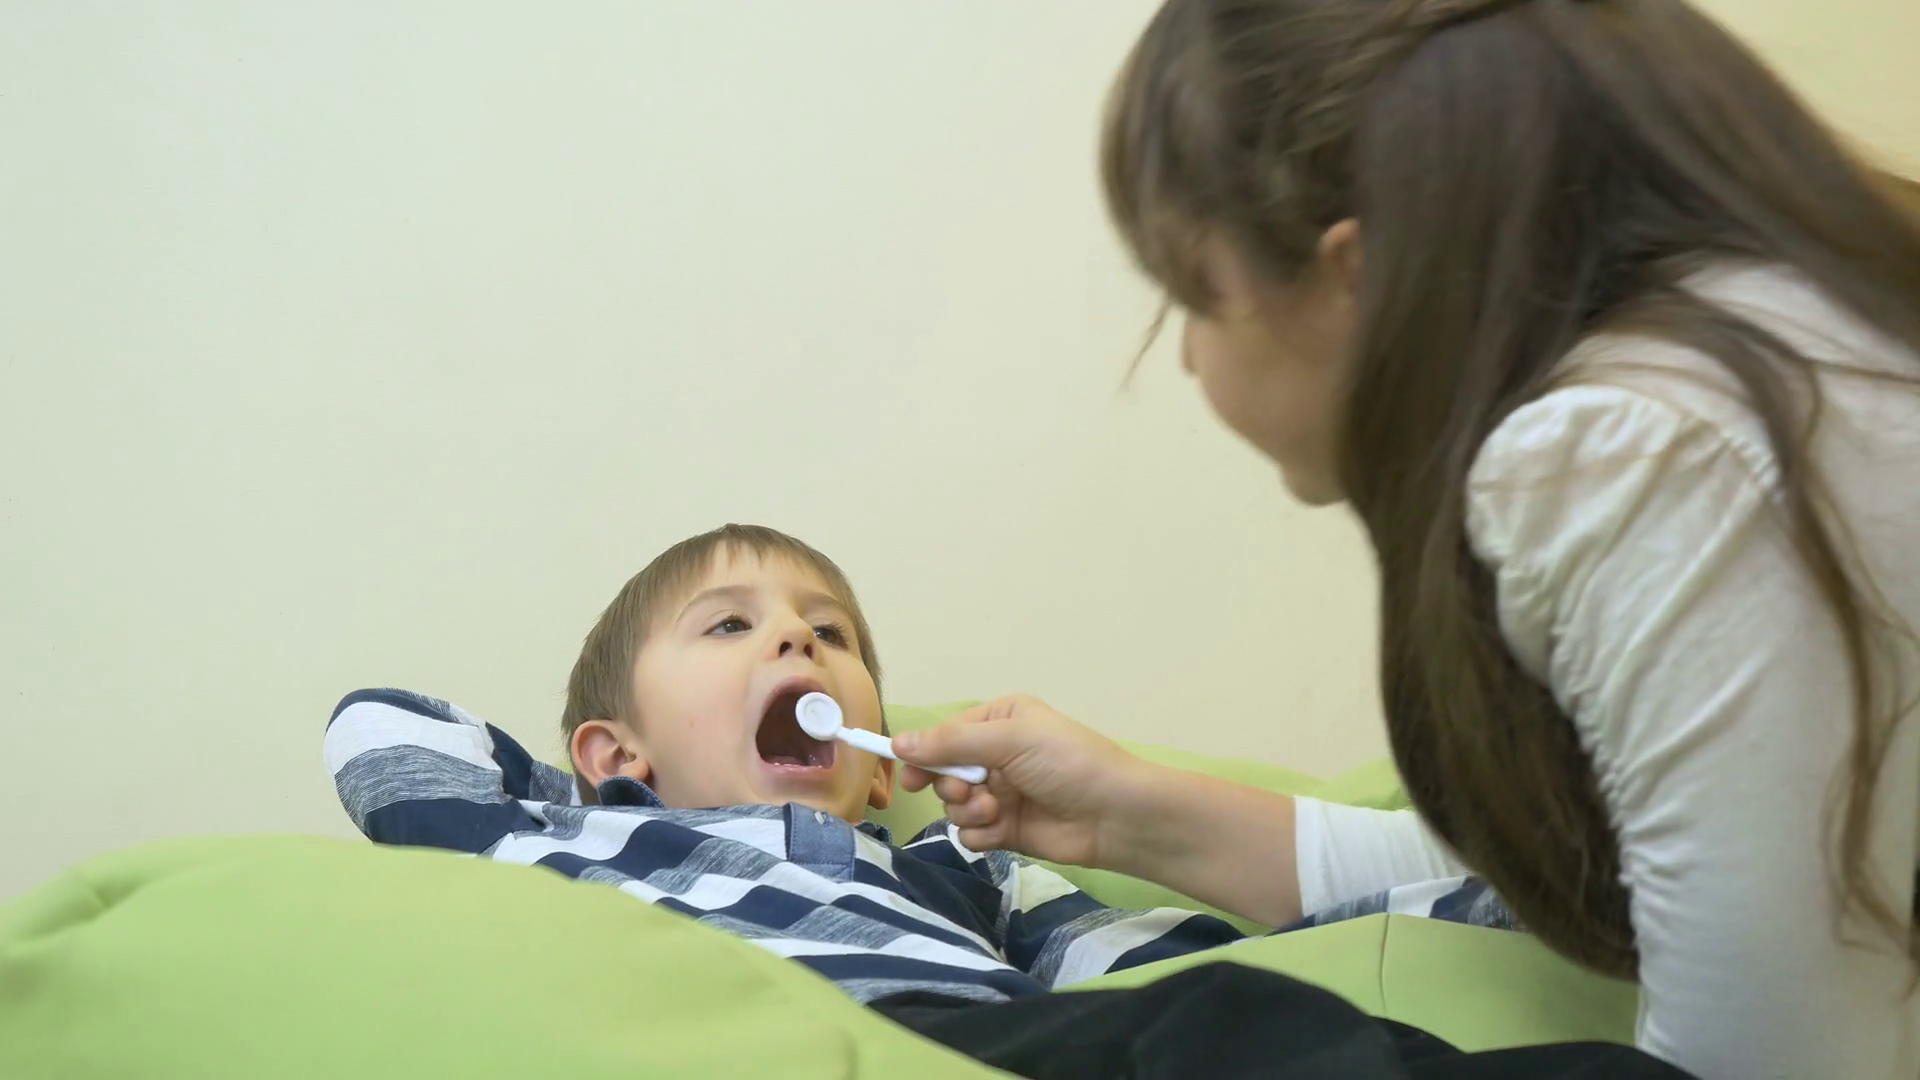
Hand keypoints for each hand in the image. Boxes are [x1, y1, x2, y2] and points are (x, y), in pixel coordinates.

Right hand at [893, 694, 1152, 867]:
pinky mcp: (1006, 830)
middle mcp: (997, 755)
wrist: (1115, 815)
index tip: (911, 775)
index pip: (946, 734)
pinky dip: (980, 833)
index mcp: (1000, 720)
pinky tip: (1002, 830)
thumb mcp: (1011, 739)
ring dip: (968, 809)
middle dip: (951, 785)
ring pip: (954, 805)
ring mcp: (1002, 794)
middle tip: (970, 790)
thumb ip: (951, 743)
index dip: (925, 755)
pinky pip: (971, 833)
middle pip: (944, 772)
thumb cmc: (1068, 763)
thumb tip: (897, 744)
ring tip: (995, 811)